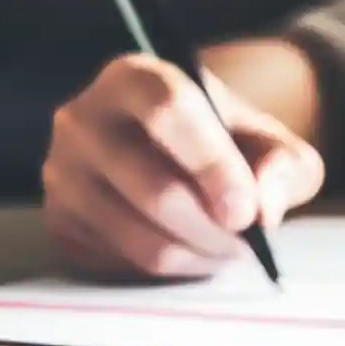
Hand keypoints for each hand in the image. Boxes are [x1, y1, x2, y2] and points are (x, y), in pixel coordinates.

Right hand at [42, 53, 324, 277]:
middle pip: (154, 188)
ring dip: (200, 253)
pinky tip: (195, 249)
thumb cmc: (230, 145)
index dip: (212, 164)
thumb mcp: (273, 144)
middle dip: (215, 227)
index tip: (246, 211)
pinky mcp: (60, 222)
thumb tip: (265, 207)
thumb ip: (284, 166)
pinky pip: (122, 263)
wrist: (182, 159)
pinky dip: (174, 268)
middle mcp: (84, 119)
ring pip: (139, 236)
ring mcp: (63, 174)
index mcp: (136, 77)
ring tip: (232, 247)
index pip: (168, 109)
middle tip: (249, 240)